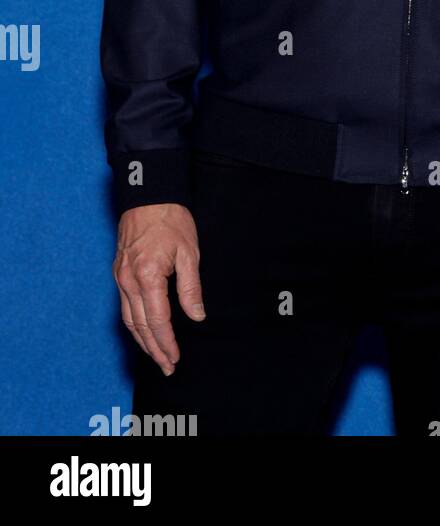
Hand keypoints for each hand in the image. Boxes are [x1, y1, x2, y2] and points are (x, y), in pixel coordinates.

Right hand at [113, 203, 203, 374]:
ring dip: (142, 340)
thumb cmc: (172, 220)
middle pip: (139, 325)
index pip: (157, 320)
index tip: (175, 359)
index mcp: (147, 276)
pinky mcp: (118, 273)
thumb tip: (197, 316)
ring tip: (156, 356)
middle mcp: (128, 280)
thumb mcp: (189, 252)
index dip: (166, 342)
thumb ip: (191, 287)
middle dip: (154, 349)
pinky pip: (124, 306)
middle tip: (167, 367)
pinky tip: (143, 332)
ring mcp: (120, 277)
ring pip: (128, 319)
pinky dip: (134, 324)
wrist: (149, 196)